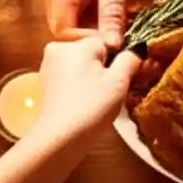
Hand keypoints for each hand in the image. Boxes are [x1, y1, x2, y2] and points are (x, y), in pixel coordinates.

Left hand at [24, 37, 139, 149]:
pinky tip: (84, 103)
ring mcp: (48, 66)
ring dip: (92, 79)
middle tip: (110, 93)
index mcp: (76, 45)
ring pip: (82, 66)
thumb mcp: (119, 81)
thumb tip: (137, 49)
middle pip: (93, 53)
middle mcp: (57, 49)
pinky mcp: (45, 83)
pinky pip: (70, 77)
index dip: (118, 62)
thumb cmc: (91, 108)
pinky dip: (79, 87)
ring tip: (97, 100)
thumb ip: (131, 59)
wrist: (59, 139)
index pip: (107, 43)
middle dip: (104, 69)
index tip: (121, 81)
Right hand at [44, 0, 130, 46]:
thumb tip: (113, 45)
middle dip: (96, 41)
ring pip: (81, 26)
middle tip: (125, 44)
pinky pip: (88, 16)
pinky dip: (104, 20)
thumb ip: (111, 11)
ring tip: (127, 33)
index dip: (88, 46)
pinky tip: (123, 20)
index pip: (66, 36)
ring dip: (102, 31)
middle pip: (72, 35)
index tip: (115, 48)